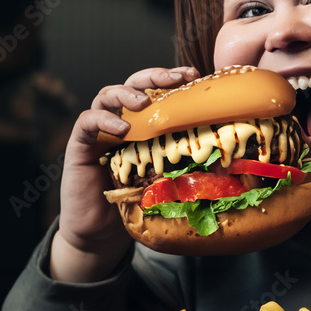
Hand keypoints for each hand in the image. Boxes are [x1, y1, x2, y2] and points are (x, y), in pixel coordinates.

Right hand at [49, 66, 199, 281]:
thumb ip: (186, 166)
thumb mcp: (167, 181)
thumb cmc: (137, 207)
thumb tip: (231, 165)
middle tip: (174, 79)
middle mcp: (121, 122)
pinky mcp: (80, 145)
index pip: (156, 92)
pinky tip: (121, 128)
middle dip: (155, 76)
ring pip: (108, 95)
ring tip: (143, 102)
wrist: (101, 235)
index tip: (194, 76)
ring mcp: (99, 132)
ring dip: (127, 93)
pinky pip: (87, 121)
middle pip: (134, 84)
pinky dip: (103, 120)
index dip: (173, 80)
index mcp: (143, 125)